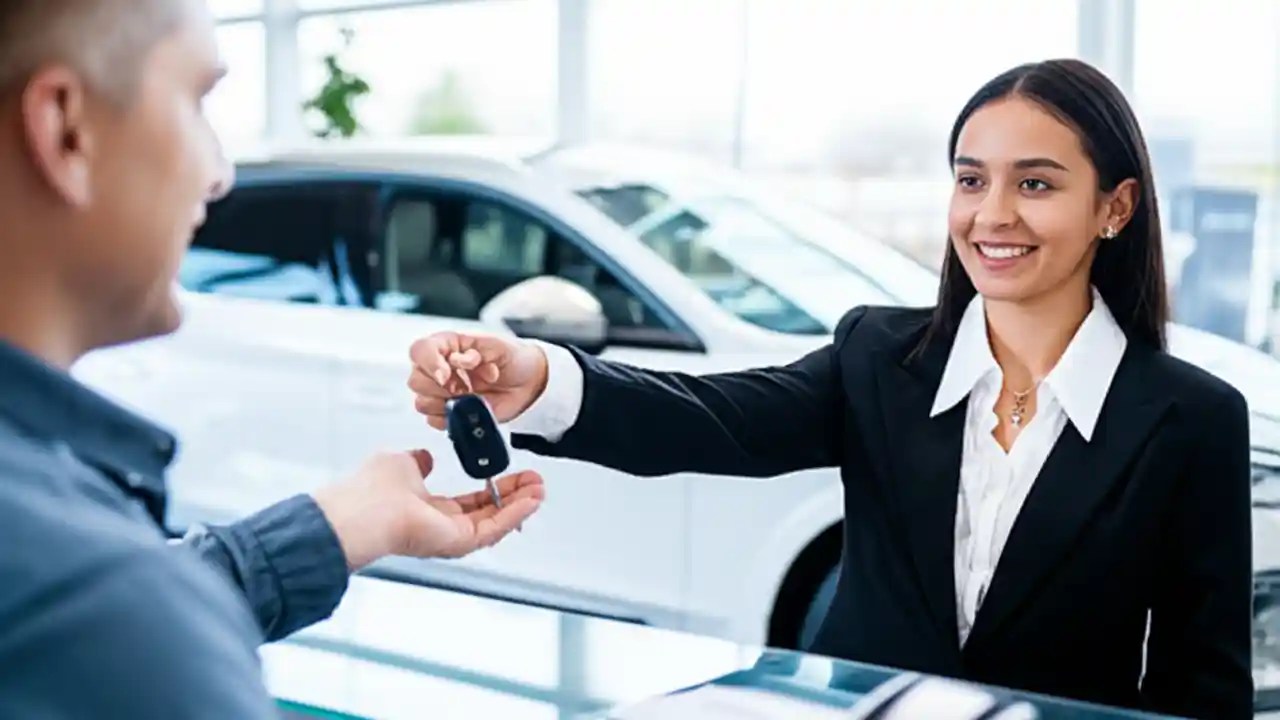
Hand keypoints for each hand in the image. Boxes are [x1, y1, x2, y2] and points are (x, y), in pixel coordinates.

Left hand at [312, 449, 544, 569]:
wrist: (362, 511)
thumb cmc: (370, 490)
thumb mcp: (400, 462)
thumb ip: (417, 461)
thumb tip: (424, 456)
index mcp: (426, 508)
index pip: (469, 501)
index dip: (493, 487)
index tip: (513, 474)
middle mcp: (440, 526)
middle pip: (488, 513)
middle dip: (514, 497)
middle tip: (535, 482)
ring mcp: (450, 537)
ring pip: (495, 522)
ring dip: (520, 506)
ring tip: (540, 489)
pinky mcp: (457, 543)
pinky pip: (493, 529)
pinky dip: (514, 514)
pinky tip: (531, 500)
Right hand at [408, 331, 548, 429]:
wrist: (528, 383)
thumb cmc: (512, 359)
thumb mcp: (497, 345)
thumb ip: (474, 351)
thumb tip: (456, 361)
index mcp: (446, 345)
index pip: (420, 351)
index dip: (429, 364)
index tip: (447, 375)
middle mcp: (438, 368)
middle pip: (416, 380)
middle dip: (442, 386)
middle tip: (468, 385)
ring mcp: (441, 392)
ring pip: (422, 402)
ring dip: (448, 402)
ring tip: (472, 395)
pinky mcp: (448, 413)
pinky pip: (435, 421)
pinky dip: (453, 417)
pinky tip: (470, 407)